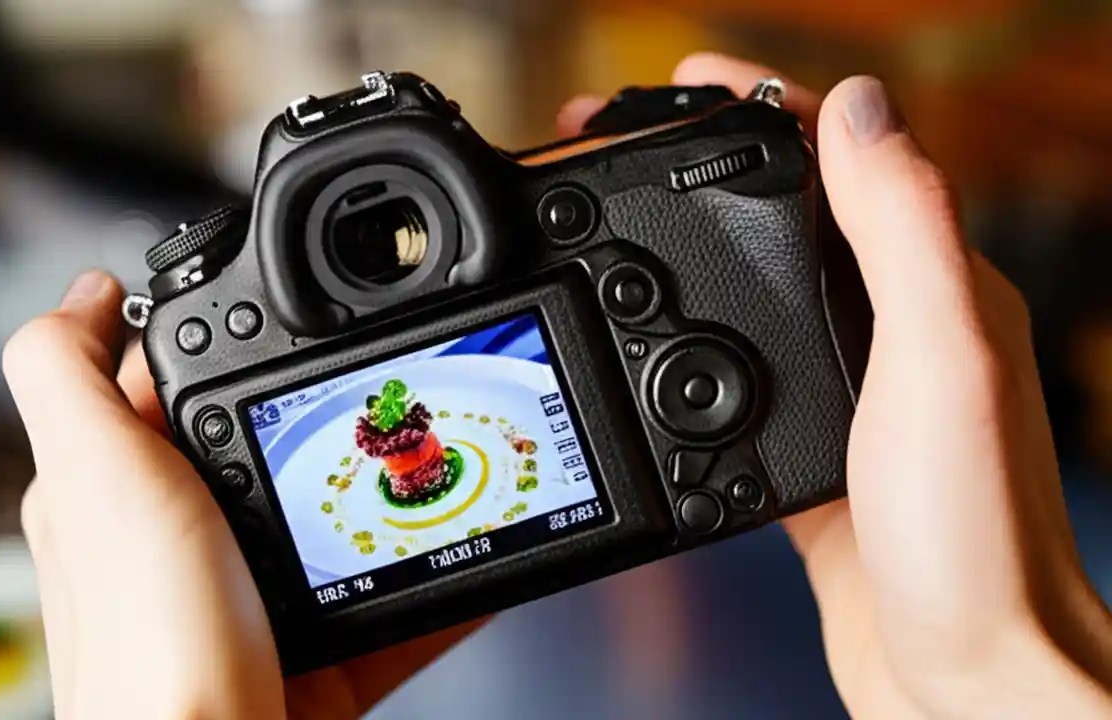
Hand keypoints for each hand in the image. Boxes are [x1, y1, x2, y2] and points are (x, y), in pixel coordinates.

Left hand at [4, 274, 480, 719]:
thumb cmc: (150, 647)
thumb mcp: (98, 478)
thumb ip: (69, 373)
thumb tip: (88, 290)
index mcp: (117, 491)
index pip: (168, 383)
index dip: (227, 346)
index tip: (293, 321)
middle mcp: (176, 545)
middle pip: (262, 451)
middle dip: (324, 424)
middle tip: (392, 396)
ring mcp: (245, 602)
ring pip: (324, 528)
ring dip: (381, 502)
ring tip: (439, 468)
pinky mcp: (305, 657)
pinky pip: (378, 605)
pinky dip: (424, 585)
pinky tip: (465, 564)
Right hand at [561, 53, 1111, 716]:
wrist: (959, 678)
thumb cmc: (971, 538)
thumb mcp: (939, 360)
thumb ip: (903, 227)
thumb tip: (859, 102)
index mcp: (932, 286)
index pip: (842, 154)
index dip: (756, 103)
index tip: (678, 79)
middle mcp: (898, 327)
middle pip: (790, 209)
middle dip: (706, 158)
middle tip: (625, 138)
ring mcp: (853, 389)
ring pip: (760, 286)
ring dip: (694, 238)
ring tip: (627, 215)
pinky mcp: (814, 449)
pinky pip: (742, 373)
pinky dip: (694, 341)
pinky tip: (657, 347)